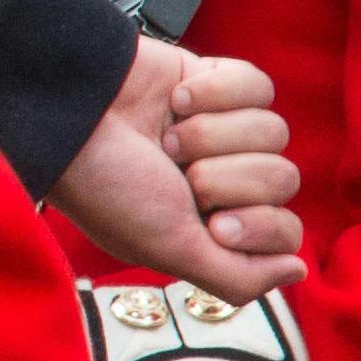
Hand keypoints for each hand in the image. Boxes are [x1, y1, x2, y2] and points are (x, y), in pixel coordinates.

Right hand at [49, 42, 306, 302]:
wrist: (65, 110)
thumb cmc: (105, 186)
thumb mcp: (168, 250)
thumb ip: (237, 278)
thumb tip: (295, 269)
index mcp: (211, 225)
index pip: (285, 232)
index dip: (256, 226)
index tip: (211, 222)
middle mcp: (219, 178)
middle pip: (283, 179)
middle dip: (228, 176)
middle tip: (177, 172)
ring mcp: (217, 128)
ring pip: (275, 132)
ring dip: (214, 134)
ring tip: (168, 136)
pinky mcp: (212, 81)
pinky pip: (258, 86)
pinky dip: (219, 91)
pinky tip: (178, 99)